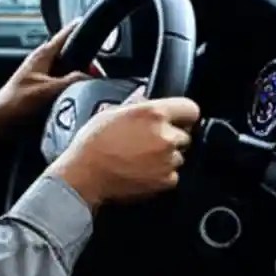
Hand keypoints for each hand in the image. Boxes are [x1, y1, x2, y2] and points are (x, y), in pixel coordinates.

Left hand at [0, 20, 88, 133]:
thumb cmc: (15, 104)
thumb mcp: (48, 90)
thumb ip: (72, 81)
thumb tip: (92, 77)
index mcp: (44, 55)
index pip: (67, 34)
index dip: (82, 29)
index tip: (97, 27)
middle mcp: (44, 63)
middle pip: (73, 55)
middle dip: (88, 62)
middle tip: (100, 74)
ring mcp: (44, 77)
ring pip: (70, 72)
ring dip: (81, 79)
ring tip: (92, 87)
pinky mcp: (44, 92)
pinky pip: (65, 86)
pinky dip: (74, 90)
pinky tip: (79, 99)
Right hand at [47, 87, 200, 209]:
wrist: (84, 175)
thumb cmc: (92, 144)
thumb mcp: (111, 112)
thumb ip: (135, 102)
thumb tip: (144, 93)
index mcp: (154, 113)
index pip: (191, 109)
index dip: (184, 114)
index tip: (179, 119)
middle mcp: (165, 136)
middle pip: (186, 135)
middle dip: (172, 137)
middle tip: (150, 141)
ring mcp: (167, 160)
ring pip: (179, 156)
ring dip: (167, 156)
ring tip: (142, 157)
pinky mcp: (166, 181)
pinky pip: (173, 175)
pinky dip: (162, 174)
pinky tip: (142, 170)